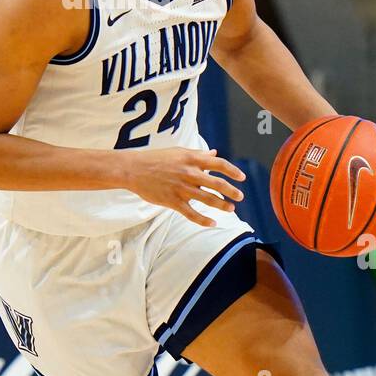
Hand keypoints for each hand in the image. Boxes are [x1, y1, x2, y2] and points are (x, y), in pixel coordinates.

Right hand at [119, 147, 245, 226]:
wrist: (133, 169)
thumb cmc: (156, 159)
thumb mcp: (178, 152)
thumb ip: (198, 154)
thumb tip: (214, 153)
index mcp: (191, 159)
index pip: (218, 164)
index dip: (232, 171)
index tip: (242, 177)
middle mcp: (189, 173)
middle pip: (217, 183)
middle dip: (231, 191)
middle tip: (240, 197)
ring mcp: (181, 188)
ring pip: (208, 199)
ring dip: (222, 205)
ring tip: (230, 209)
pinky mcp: (173, 201)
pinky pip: (191, 213)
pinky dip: (204, 220)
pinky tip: (212, 223)